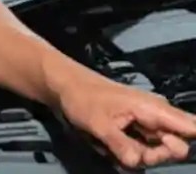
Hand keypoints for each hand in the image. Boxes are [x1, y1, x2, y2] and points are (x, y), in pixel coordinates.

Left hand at [55, 68, 195, 167]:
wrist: (66, 87)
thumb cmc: (82, 98)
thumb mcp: (98, 122)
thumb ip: (121, 144)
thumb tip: (138, 162)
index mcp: (155, 109)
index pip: (192, 128)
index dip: (182, 143)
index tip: (163, 145)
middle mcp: (158, 117)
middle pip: (177, 148)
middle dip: (156, 156)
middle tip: (129, 150)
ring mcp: (148, 126)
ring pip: (158, 153)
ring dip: (138, 156)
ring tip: (113, 144)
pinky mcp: (137, 133)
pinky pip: (142, 152)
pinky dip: (128, 153)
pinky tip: (111, 146)